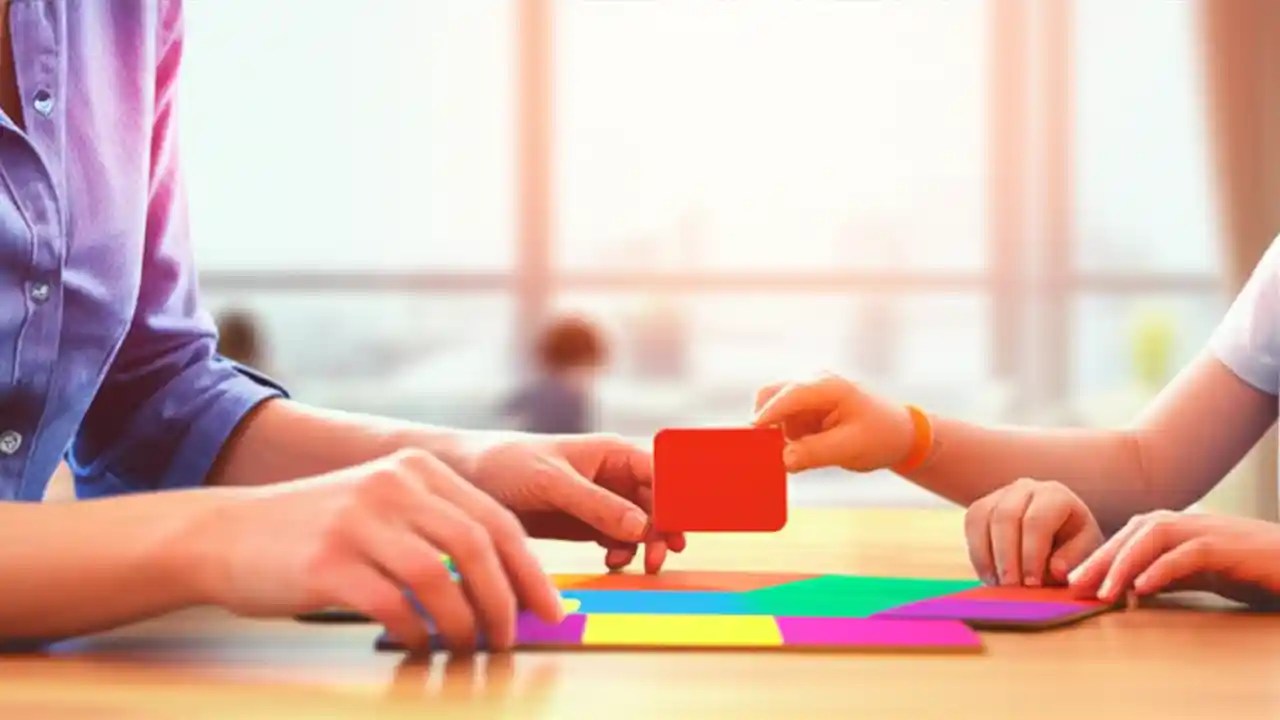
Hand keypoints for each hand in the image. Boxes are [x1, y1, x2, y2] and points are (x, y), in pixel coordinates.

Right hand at [183, 448, 560, 652]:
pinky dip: (417, 633)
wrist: (224, 535)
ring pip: (442, 579)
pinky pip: (395, 606)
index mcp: (416, 469)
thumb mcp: (381, 506)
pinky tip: (418, 647)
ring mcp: (360, 522)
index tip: (551, 611)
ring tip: (467, 651)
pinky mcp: (329, 563)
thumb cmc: (315, 532)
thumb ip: (436, 530)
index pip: (496, 520)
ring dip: (464, 625)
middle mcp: (393, 486)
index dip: (531, 571)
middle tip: (512, 641)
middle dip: (507, 602)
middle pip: (478, 546)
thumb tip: (503, 587)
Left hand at [462, 433, 685, 573]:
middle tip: (658, 557)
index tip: (678, 528)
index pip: (662, 473)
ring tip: (629, 561)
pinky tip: (612, 560)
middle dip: (663, 529)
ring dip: (644, 544)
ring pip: (643, 525)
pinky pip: (620, 539)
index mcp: (613, 452)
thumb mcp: (551, 481)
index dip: (677, 499)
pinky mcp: (587, 523)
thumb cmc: (505, 463)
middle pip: (659, 503)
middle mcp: (614, 475)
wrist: (465, 478)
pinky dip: (623, 551)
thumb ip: (596, 503)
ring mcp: (602, 501)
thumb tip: (642, 525)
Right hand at [751, 374, 914, 472]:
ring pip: (774, 407)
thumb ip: (815, 453)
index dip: (768, 415)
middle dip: (766, 421)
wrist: (899, 434)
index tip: (752, 436)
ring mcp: (809, 391)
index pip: (790, 395)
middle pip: (772, 393)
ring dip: (778, 431)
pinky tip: (805, 447)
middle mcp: (815, 381)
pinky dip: (786, 434)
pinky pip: (783, 418)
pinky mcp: (806, 404)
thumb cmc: (880, 437)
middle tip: (770, 449)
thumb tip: (783, 458)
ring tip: (801, 451)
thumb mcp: (850, 449)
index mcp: (831, 386)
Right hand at [965, 478, 1103, 586]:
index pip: (1036, 521)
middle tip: (1010, 588)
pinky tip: (989, 576)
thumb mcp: (1085, 554)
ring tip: (999, 586)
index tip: (1031, 584)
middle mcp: (1025, 487)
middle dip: (1006, 557)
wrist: (1058, 538)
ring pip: (982, 518)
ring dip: (987, 556)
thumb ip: (1072, 560)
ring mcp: (1000, 494)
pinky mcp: (982, 506)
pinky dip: (977, 554)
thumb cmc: (1073, 548)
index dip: (1031, 554)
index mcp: (1055, 495)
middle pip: (1005, 517)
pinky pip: (970, 524)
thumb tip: (1054, 570)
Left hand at [1068, 511, 1279, 606]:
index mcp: (1172, 527)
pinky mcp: (1224, 547)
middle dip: (1099, 559)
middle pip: (1131, 534)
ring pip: (1152, 538)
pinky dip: (1161, 569)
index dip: (1097, 557)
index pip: (1124, 538)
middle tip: (1073, 586)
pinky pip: (1186, 554)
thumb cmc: (1244, 567)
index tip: (1071, 582)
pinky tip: (1141, 589)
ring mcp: (1204, 530)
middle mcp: (1183, 522)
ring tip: (1102, 592)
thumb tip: (1128, 589)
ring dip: (1124, 564)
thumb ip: (1164, 575)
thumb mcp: (1196, 572)